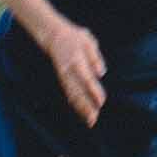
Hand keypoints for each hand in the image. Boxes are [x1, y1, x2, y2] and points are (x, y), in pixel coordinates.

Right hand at [32, 3, 106, 118]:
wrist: (54, 35)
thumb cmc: (75, 37)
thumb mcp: (88, 41)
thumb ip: (95, 57)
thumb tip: (101, 73)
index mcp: (77, 60)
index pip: (86, 79)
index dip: (94, 91)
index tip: (101, 102)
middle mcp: (69, 70)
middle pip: (78, 91)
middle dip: (86, 106)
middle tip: (94, 119)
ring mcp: (64, 76)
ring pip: (72, 95)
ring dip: (81, 109)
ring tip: (90, 121)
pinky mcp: (62, 79)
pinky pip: (69, 93)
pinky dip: (75, 104)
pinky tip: (82, 113)